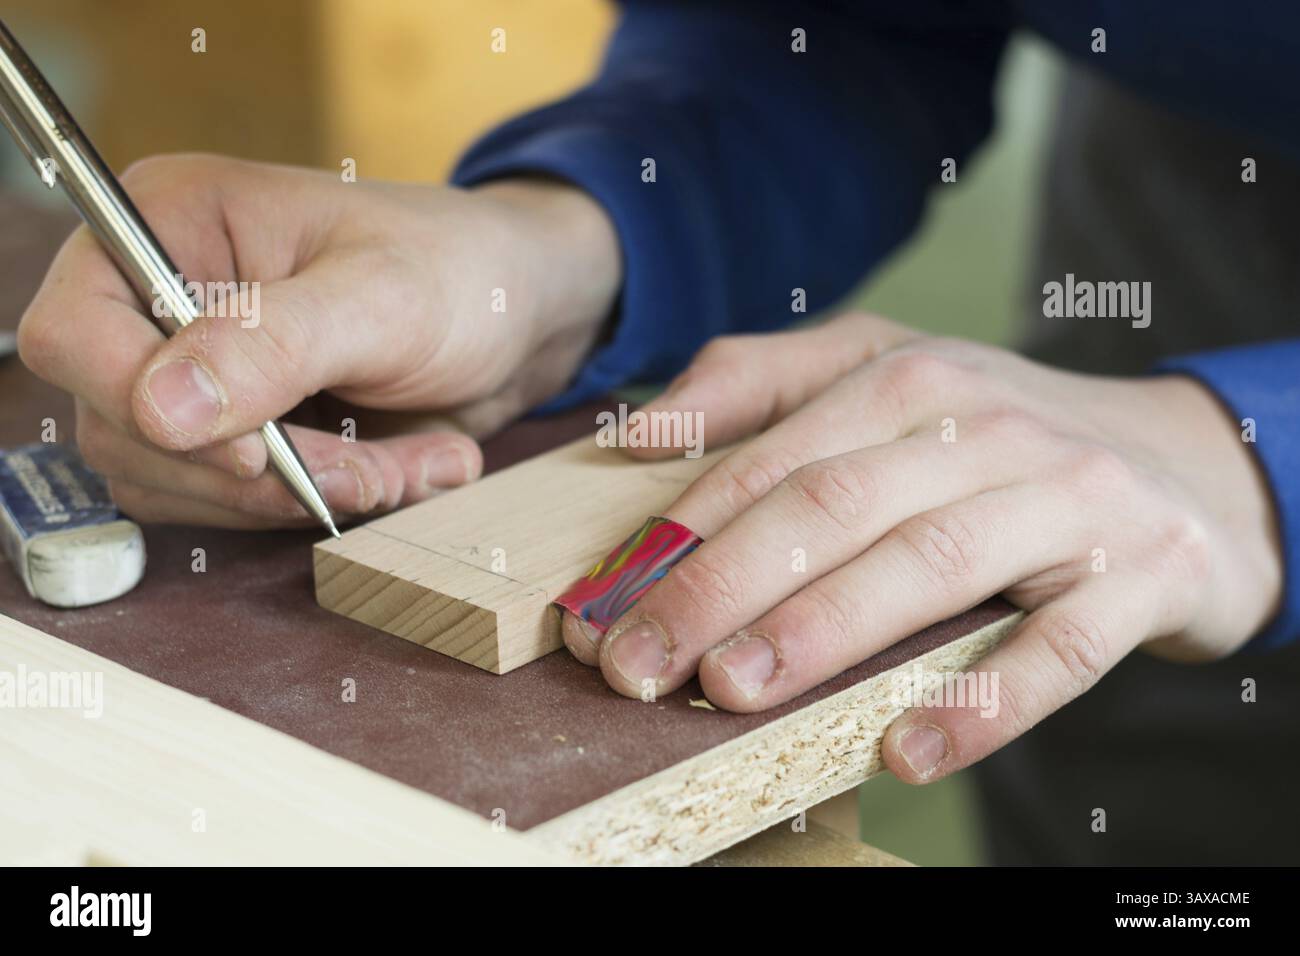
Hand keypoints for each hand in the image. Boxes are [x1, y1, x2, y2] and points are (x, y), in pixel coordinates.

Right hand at [18, 156, 620, 527]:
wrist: (518, 317)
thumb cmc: (458, 272)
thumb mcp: (380, 297)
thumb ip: (273, 344)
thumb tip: (159, 407)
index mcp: (169, 224)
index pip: (73, 332)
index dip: (142, 404)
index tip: (256, 446)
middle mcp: (160, 301)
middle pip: (122, 429)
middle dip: (257, 472)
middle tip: (372, 468)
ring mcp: (194, 376)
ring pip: (177, 484)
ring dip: (301, 495)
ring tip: (404, 465)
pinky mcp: (236, 434)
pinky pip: (234, 507)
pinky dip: (321, 504)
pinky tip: (401, 471)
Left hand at [561, 312, 1282, 782]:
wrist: (1184, 463)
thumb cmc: (999, 432)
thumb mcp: (888, 373)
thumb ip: (762, 382)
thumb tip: (638, 430)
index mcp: (906, 380)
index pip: (769, 463)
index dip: (674, 538)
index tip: (598, 608)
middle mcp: (983, 428)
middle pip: (831, 508)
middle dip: (718, 588)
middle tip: (635, 666)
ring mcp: (1064, 501)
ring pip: (927, 565)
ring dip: (821, 633)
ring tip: (731, 691)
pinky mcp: (1138, 575)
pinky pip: (1056, 649)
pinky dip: (981, 702)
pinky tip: (904, 751)